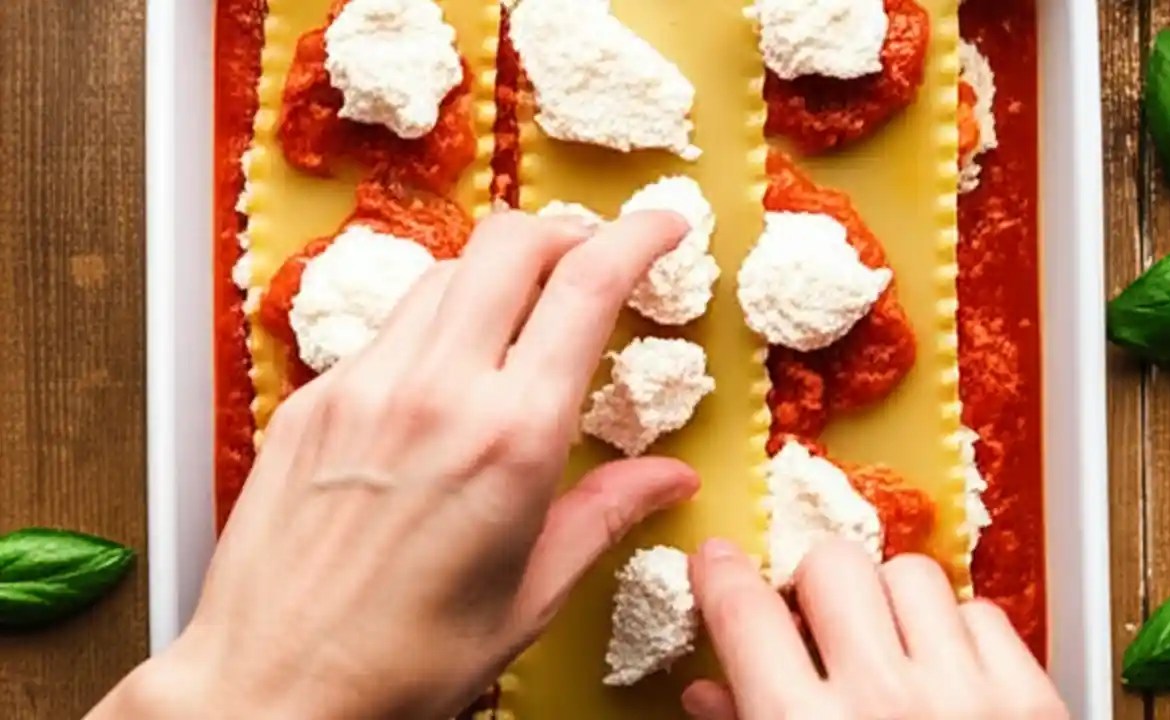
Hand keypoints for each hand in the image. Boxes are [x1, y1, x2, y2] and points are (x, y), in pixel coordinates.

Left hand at [95, 210, 696, 719]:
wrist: (269, 689)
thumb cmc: (402, 665)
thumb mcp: (529, 596)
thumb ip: (605, 515)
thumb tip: (670, 479)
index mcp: (511, 439)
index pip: (586, 287)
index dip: (636, 237)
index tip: (662, 226)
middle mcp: (436, 390)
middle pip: (511, 243)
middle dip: (565, 233)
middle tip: (591, 261)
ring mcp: (364, 385)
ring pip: (445, 273)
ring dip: (496, 274)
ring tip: (518, 321)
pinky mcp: (313, 399)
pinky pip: (388, 327)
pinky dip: (432, 324)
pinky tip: (441, 378)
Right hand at [683, 539, 1068, 719]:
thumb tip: (707, 693)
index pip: (744, 614)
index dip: (721, 575)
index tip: (717, 563)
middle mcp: (881, 701)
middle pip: (832, 567)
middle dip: (815, 586)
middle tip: (817, 619)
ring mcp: (963, 694)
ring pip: (911, 575)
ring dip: (890, 601)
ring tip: (890, 646)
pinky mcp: (1030, 702)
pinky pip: (983, 613)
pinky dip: (959, 632)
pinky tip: (947, 674)